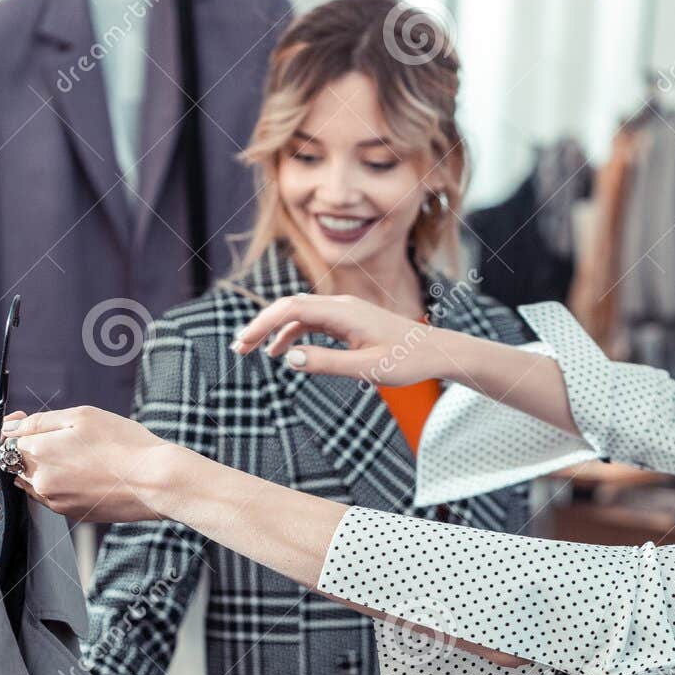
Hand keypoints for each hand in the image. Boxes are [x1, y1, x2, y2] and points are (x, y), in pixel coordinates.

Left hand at [0, 407, 183, 521]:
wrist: (156, 481)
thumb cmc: (124, 444)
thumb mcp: (82, 417)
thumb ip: (40, 421)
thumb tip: (11, 427)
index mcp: (37, 452)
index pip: (1, 442)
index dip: (8, 430)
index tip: (20, 424)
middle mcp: (40, 480)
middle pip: (16, 463)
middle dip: (29, 449)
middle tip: (61, 438)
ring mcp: (55, 501)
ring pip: (33, 481)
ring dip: (44, 468)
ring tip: (77, 457)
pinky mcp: (72, 513)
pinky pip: (53, 496)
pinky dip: (61, 484)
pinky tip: (86, 473)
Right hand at [229, 293, 451, 385]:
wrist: (435, 351)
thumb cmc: (406, 361)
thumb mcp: (366, 368)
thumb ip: (327, 363)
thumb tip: (289, 358)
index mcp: (343, 312)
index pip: (291, 309)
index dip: (262, 323)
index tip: (244, 342)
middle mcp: (340, 306)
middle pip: (290, 308)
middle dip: (261, 325)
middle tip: (238, 348)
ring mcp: (344, 311)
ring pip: (300, 315)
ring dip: (275, 331)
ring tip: (253, 351)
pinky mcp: (349, 321)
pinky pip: (313, 322)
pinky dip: (294, 334)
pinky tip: (284, 352)